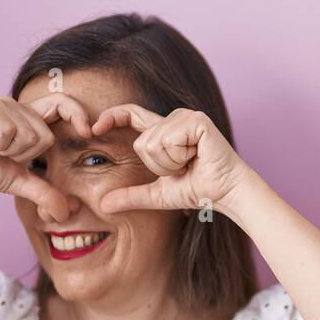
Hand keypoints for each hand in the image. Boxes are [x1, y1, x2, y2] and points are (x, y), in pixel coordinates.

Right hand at [0, 94, 91, 220]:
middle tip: (4, 154)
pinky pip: (8, 131)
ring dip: (10, 151)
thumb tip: (68, 212)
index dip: (78, 113)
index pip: (63, 103)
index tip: (89, 131)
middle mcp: (15, 104)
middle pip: (46, 133)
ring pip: (28, 134)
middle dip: (28, 155)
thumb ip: (45, 192)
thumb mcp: (20, 182)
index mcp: (28, 116)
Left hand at [91, 106, 247, 214]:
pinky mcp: (197, 121)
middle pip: (142, 142)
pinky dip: (180, 157)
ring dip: (171, 163)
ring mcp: (186, 117)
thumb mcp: (158, 194)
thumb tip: (103, 205)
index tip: (94, 128)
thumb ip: (132, 196)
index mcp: (163, 131)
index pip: (131, 114)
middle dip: (160, 165)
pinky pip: (169, 140)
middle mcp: (174, 118)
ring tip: (192, 163)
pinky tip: (197, 157)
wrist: (226, 192)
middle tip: (183, 169)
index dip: (112, 116)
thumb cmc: (199, 190)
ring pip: (154, 142)